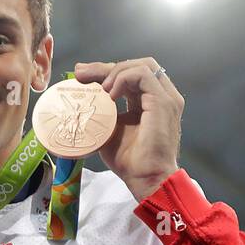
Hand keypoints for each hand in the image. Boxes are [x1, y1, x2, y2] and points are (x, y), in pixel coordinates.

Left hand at [73, 57, 182, 200]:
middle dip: (105, 67)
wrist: (146, 178)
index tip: (81, 75)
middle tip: (81, 73)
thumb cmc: (130, 161)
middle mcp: (161, 96)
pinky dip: (123, 78)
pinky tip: (109, 94)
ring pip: (141, 66)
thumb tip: (79, 102)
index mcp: (150, 102)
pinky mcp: (164, 102)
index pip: (129, 76)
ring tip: (99, 89)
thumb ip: (102, 112)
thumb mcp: (109, 130)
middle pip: (134, 66)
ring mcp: (166, 98)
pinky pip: (143, 75)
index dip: (105, 71)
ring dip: (114, 71)